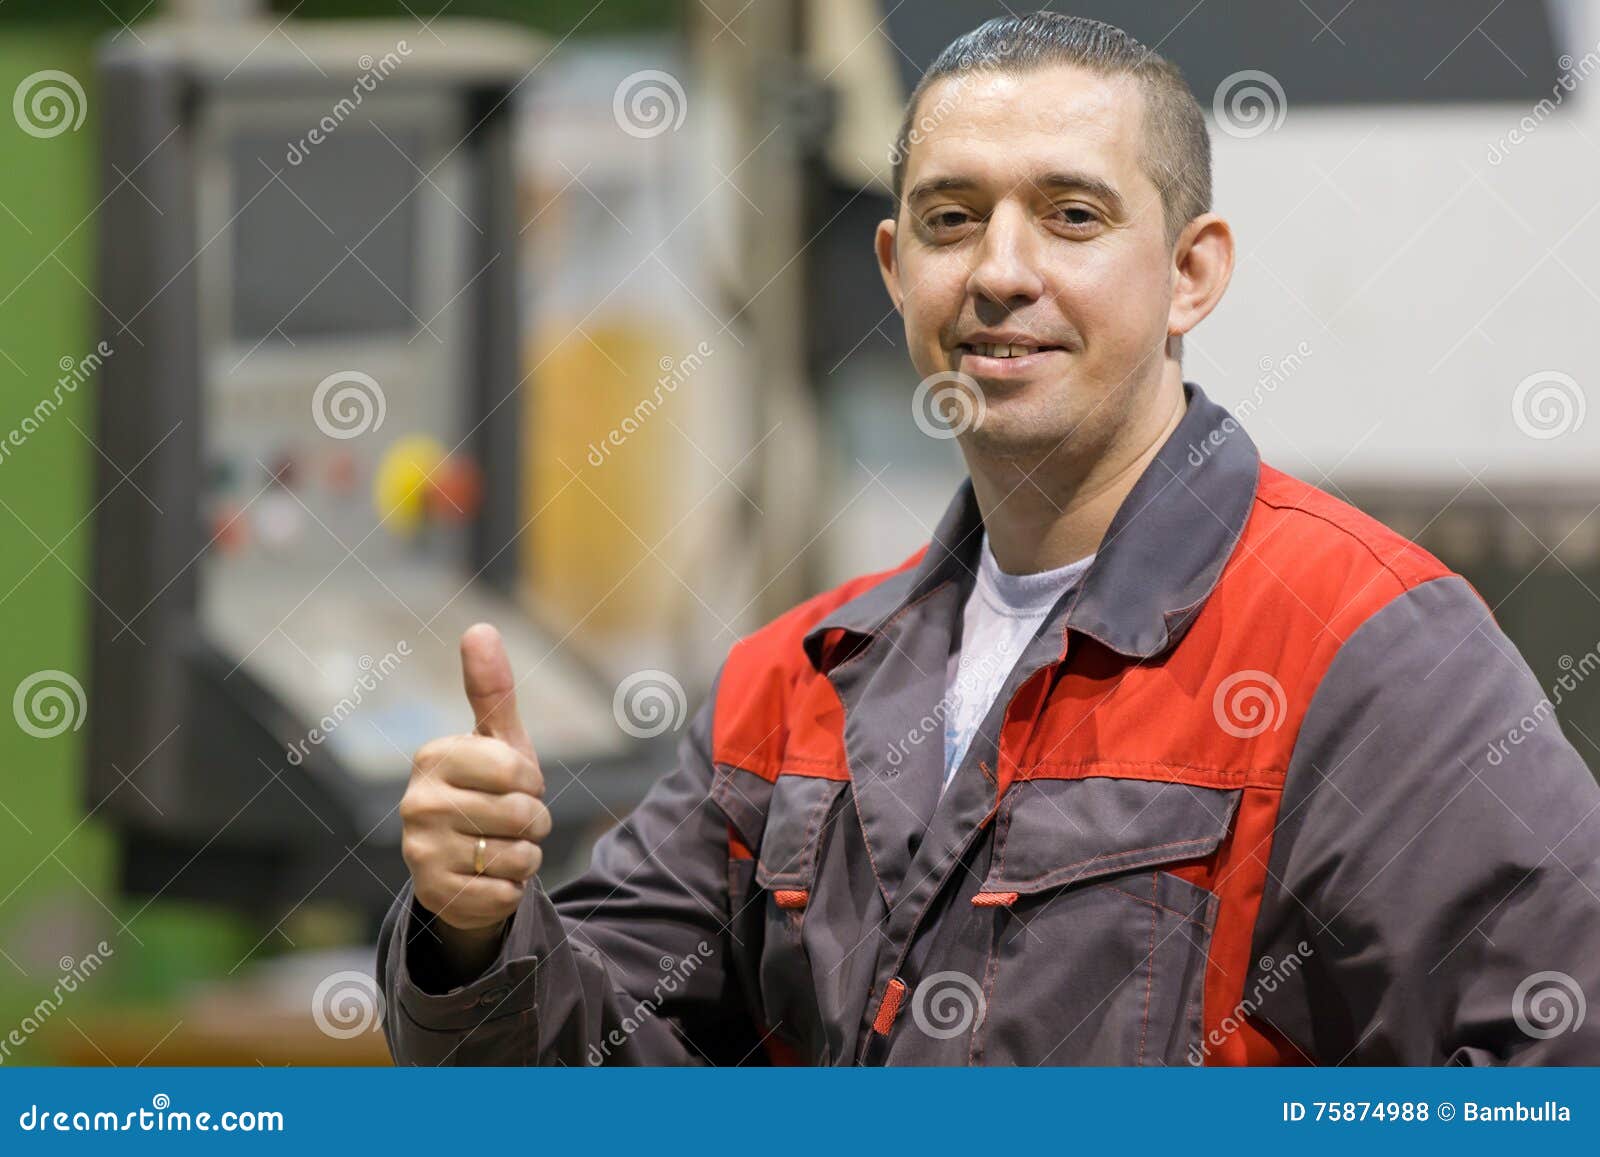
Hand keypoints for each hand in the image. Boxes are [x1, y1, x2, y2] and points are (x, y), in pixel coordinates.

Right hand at [399, 623, 550, 968]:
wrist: (466, 864)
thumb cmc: (489, 790)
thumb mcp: (499, 741)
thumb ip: (492, 690)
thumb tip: (480, 628)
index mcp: (433, 757)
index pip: (518, 771)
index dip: (532, 782)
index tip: (516, 784)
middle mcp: (416, 802)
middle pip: (522, 815)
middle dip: (534, 821)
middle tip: (511, 820)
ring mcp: (419, 851)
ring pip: (518, 857)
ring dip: (526, 857)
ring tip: (500, 848)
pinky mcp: (432, 895)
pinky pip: (506, 894)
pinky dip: (512, 890)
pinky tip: (489, 879)